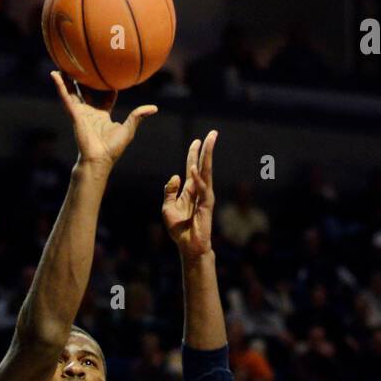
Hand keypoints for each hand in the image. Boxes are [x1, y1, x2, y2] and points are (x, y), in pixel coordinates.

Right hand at [51, 70, 156, 169]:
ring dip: (67, 79)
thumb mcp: (128, 129)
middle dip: (85, 80)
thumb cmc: (113, 148)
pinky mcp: (74, 114)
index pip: (106, 98)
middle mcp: (90, 113)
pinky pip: (65, 97)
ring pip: (73, 92)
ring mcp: (81, 113)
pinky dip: (59, 85)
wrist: (99, 159)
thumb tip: (154, 108)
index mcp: (102, 116)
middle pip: (87, 92)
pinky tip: (54, 73)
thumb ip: (138, 116)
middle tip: (84, 64)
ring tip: (63, 63)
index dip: (109, 87)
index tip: (111, 76)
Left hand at [162, 132, 216, 258]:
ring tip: (209, 141)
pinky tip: (194, 168)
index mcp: (190, 190)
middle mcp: (199, 190)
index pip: (193, 168)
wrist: (188, 246)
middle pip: (203, 165)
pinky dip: (197, 178)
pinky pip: (202, 188)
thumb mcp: (168, 208)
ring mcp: (205, 196)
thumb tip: (175, 176)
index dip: (194, 154)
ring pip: (206, 172)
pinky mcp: (206, 205)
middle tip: (213, 133)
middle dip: (207, 149)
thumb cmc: (179, 229)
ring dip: (208, 156)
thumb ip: (169, 192)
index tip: (197, 140)